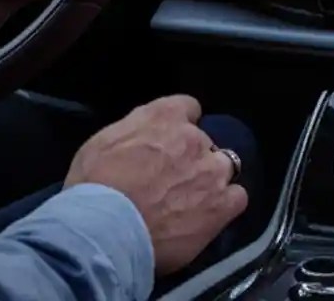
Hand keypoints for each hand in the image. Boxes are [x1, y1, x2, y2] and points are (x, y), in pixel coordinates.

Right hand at [64, 94, 247, 275]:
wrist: (106, 227)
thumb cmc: (94, 182)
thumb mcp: (103, 141)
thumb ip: (133, 132)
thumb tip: (144, 137)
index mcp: (164, 116)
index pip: (188, 107)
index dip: (180, 124)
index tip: (169, 140)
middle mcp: (194, 138)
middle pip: (205, 140)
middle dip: (193, 156)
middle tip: (172, 179)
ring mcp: (212, 172)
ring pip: (226, 166)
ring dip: (211, 178)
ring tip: (193, 200)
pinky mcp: (221, 206)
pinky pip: (238, 197)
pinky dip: (226, 204)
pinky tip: (210, 215)